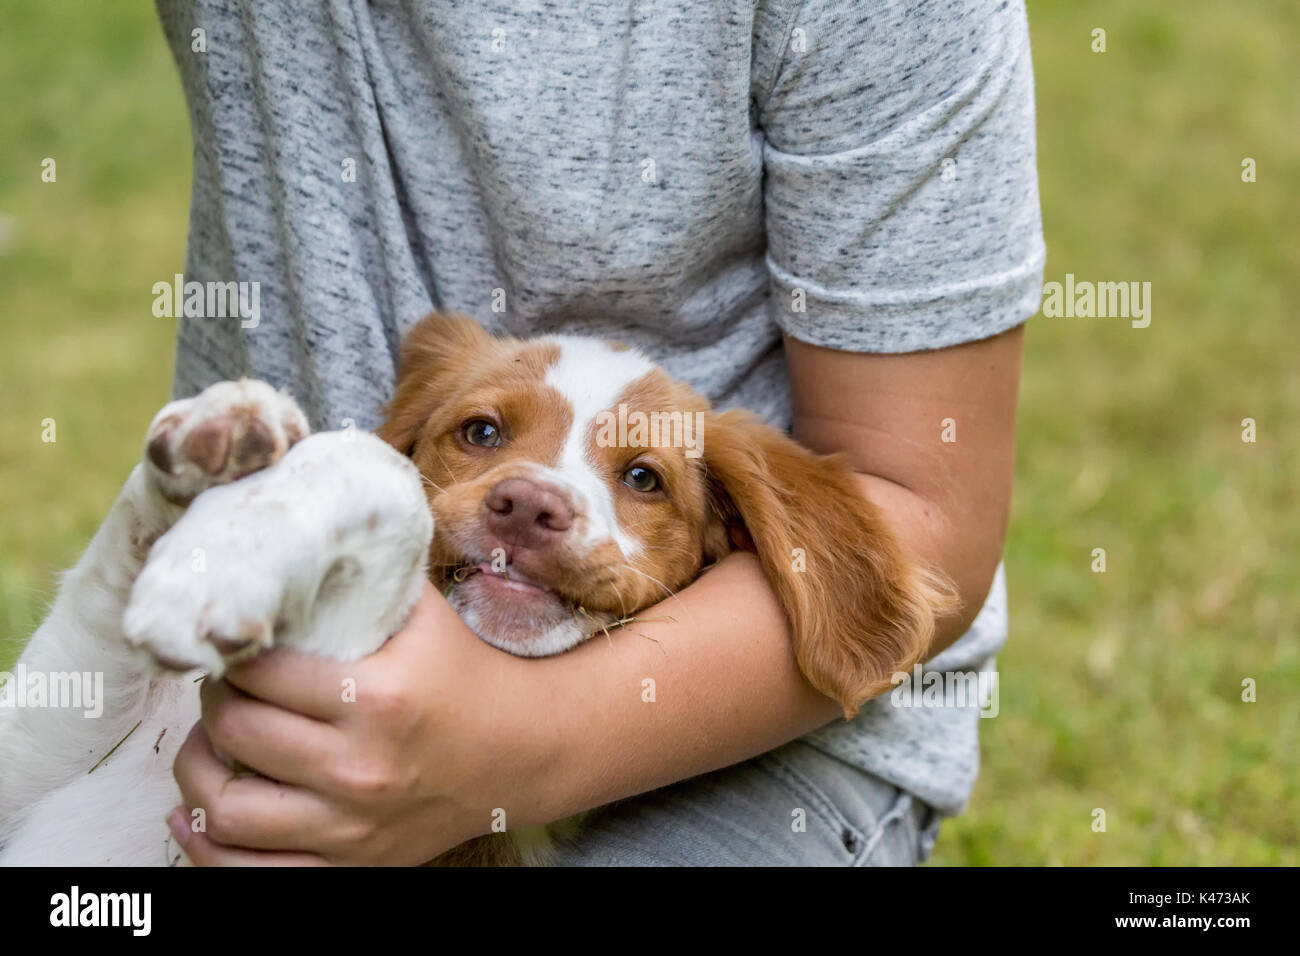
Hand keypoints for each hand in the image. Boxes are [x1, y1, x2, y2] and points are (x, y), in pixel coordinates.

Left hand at [167, 582, 545, 864]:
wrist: (523, 750)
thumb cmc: (465, 672)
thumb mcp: (423, 613)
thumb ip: (364, 573)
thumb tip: (294, 538)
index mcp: (379, 697)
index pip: (261, 671)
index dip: (233, 652)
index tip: (235, 644)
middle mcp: (361, 768)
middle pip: (236, 732)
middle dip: (213, 701)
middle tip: (222, 685)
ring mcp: (352, 827)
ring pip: (227, 809)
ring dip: (196, 771)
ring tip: (207, 743)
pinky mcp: (351, 865)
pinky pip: (248, 873)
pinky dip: (206, 846)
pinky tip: (193, 813)